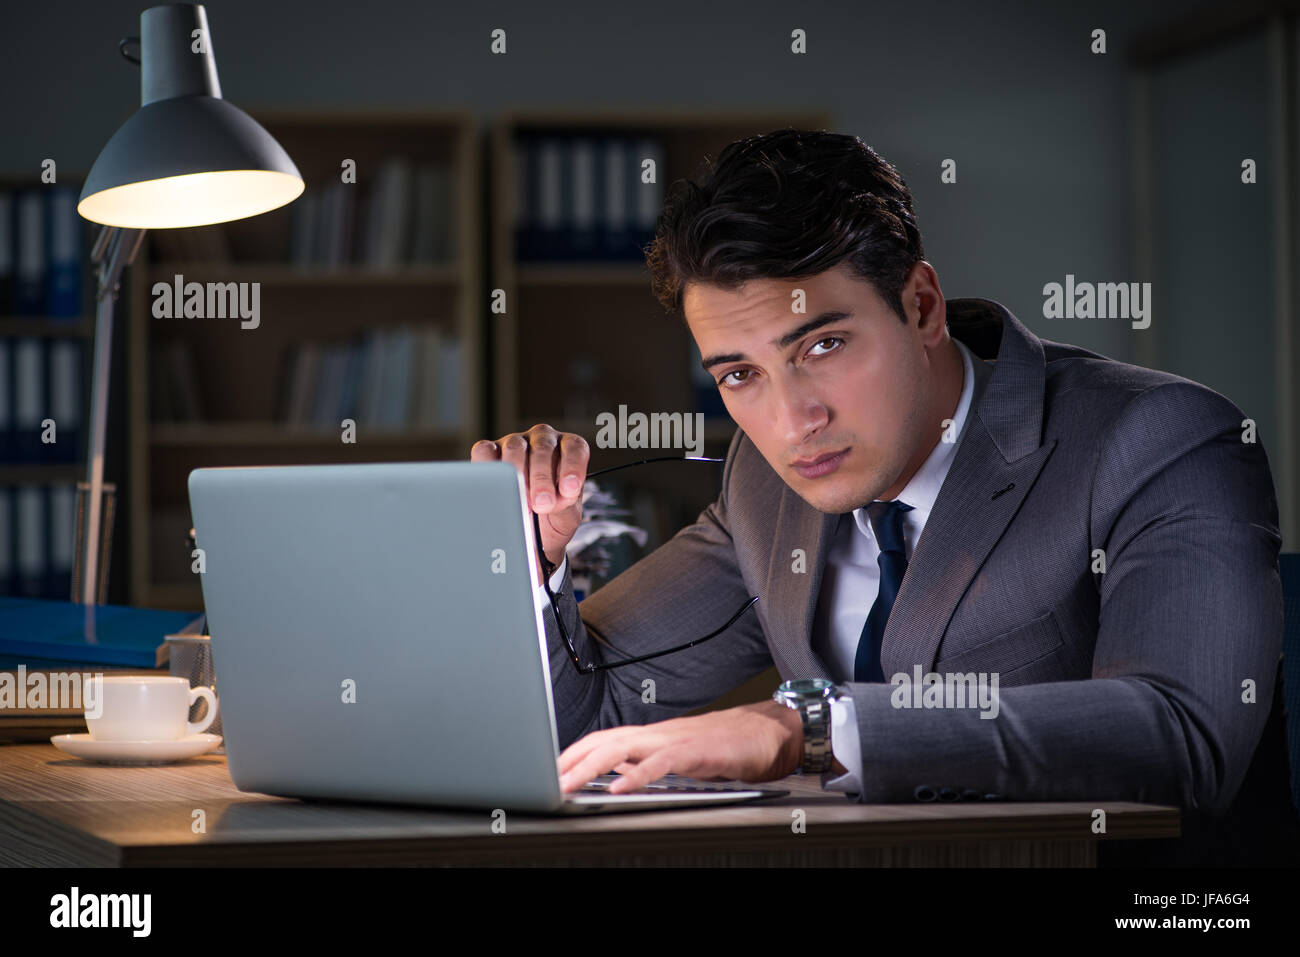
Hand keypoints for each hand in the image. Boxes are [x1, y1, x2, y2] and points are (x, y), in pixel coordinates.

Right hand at [470, 424, 588, 582]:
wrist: (529, 530)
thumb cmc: (551, 516)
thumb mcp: (565, 516)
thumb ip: (563, 507)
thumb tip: (548, 502)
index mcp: (568, 449)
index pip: (575, 448)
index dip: (573, 467)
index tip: (569, 490)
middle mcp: (543, 440)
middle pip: (543, 448)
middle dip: (542, 478)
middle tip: (542, 504)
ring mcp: (516, 442)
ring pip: (514, 447)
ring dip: (516, 473)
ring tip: (518, 499)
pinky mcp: (490, 450)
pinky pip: (485, 450)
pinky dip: (488, 466)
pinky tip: (494, 485)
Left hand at [557, 699, 804, 793]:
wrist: (774, 732)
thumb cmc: (731, 746)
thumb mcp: (681, 758)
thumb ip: (648, 763)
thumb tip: (615, 776)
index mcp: (652, 737)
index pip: (600, 740)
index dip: (570, 754)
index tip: (545, 772)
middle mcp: (658, 734)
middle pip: (602, 741)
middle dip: (568, 761)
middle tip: (541, 782)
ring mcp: (676, 740)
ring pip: (622, 748)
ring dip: (590, 767)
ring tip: (567, 785)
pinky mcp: (697, 752)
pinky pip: (661, 763)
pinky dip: (637, 775)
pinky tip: (619, 789)